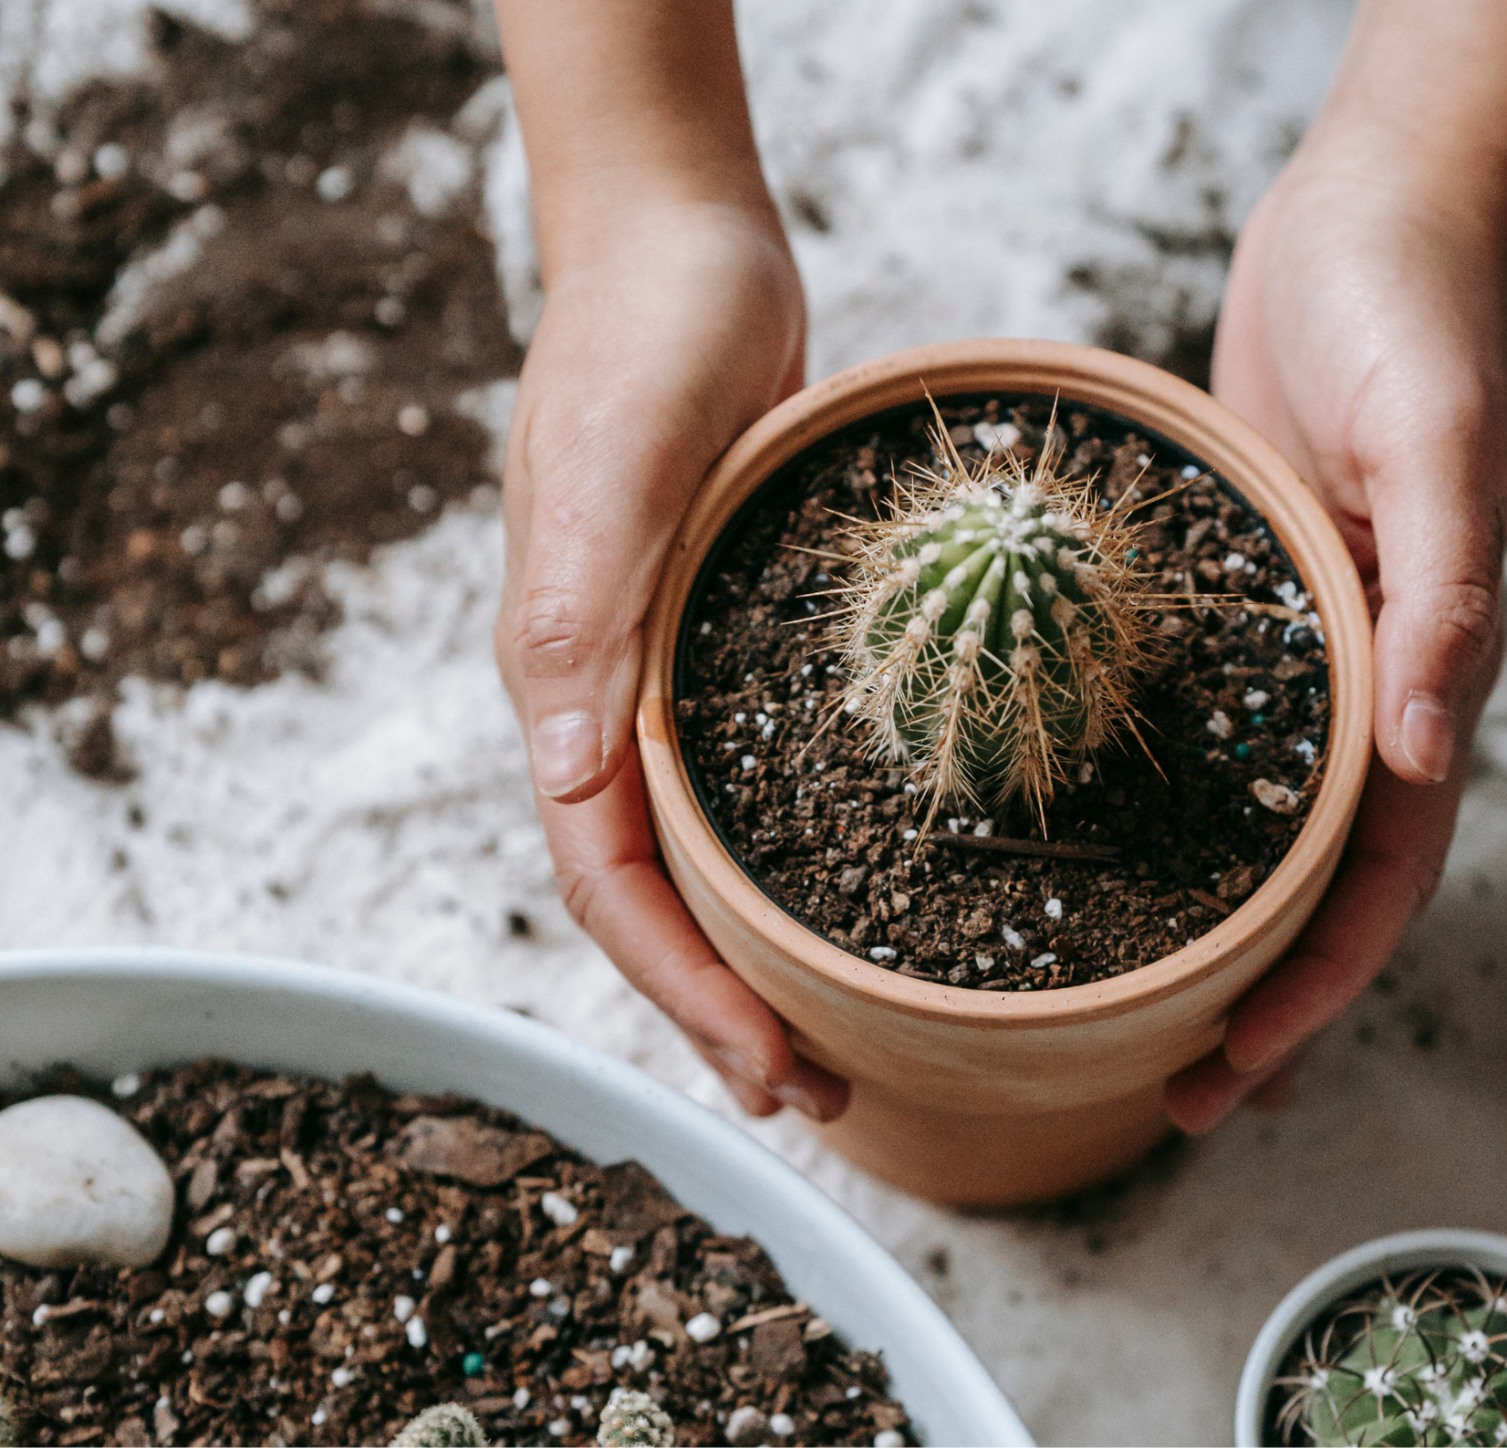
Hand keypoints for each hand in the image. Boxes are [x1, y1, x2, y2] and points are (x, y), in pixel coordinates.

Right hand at [495, 202, 848, 1122]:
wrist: (685, 247)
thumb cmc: (643, 340)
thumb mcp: (610, 466)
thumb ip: (577, 614)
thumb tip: (568, 776)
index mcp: (566, 684)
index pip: (610, 884)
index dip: (683, 992)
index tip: (769, 1072)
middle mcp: (609, 699)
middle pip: (655, 896)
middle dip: (724, 1008)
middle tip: (819, 1095)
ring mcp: (668, 671)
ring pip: (703, 850)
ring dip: (759, 951)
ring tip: (840, 1031)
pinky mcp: (728, 639)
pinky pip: (751, 776)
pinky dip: (793, 852)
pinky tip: (861, 884)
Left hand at [1164, 143, 1506, 1132]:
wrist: (1372, 215)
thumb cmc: (1415, 314)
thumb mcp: (1434, 444)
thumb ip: (1444, 596)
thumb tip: (1428, 749)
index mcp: (1422, 671)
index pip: (1379, 876)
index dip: (1314, 988)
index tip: (1236, 1073)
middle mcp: (1361, 681)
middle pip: (1313, 880)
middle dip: (1255, 996)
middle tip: (1171, 1093)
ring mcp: (1298, 646)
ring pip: (1255, 822)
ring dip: (1201, 921)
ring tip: (1124, 1007)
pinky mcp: (1239, 597)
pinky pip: (1199, 726)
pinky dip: (1158, 803)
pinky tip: (1082, 837)